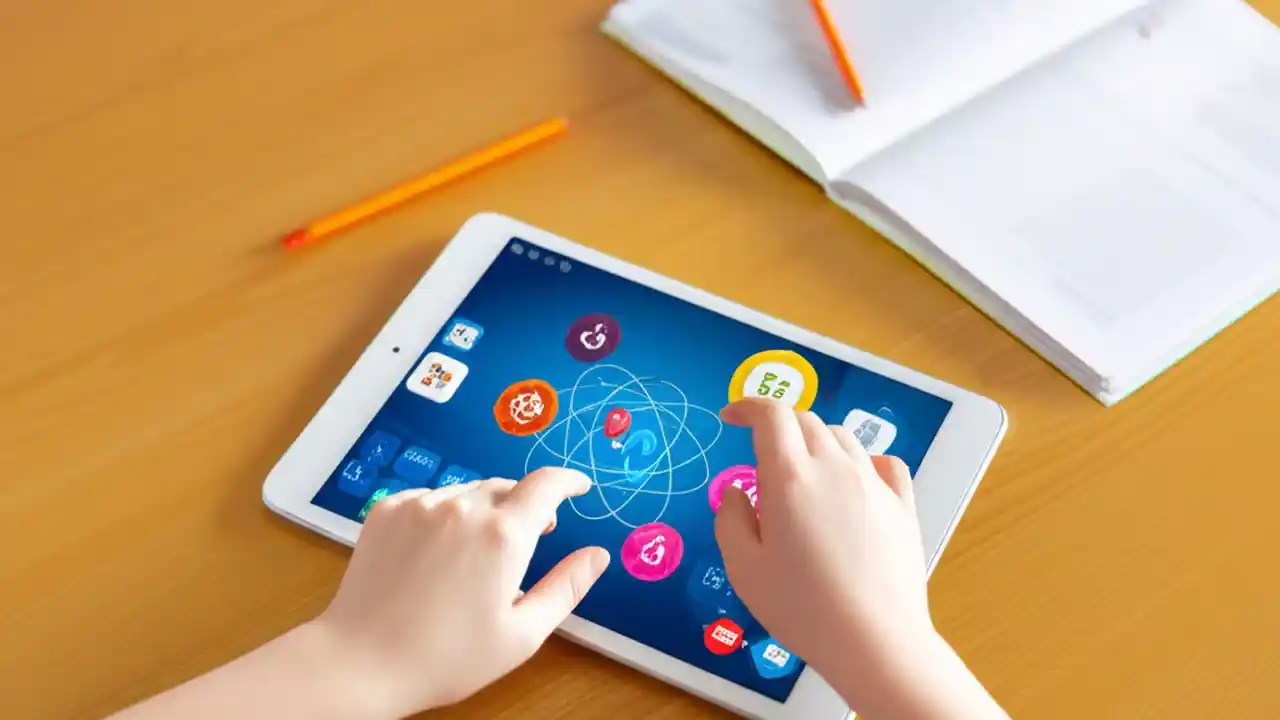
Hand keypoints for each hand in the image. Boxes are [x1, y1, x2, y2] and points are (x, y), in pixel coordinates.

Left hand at [313, 467, 609, 715]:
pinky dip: (446, 514)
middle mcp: (463, 508)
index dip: (568, 481)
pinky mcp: (388, 509)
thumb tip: (598, 555)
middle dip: (525, 506)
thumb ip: (567, 587)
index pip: (547, 485)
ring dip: (484, 511)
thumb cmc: (446, 658)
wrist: (361, 662)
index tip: (578, 486)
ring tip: (477, 555)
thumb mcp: (522, 634)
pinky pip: (431, 498)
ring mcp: (421, 505)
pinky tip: (440, 552)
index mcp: (503, 536)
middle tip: (530, 538)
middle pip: (508, 488)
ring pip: (468, 492)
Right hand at [714, 399, 1004, 718]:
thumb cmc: (801, 607)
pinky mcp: (903, 505)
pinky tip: (854, 483)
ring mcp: (874, 483)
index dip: (747, 406)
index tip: (731, 418)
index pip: (771, 415)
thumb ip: (731, 520)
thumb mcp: (744, 569)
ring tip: (804, 475)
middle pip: (806, 421)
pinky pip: (883, 463)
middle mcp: (834, 467)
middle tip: (762, 456)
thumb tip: (739, 493)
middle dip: (779, 426)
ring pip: (842, 438)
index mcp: (790, 476)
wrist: (875, 640)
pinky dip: (861, 461)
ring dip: (815, 443)